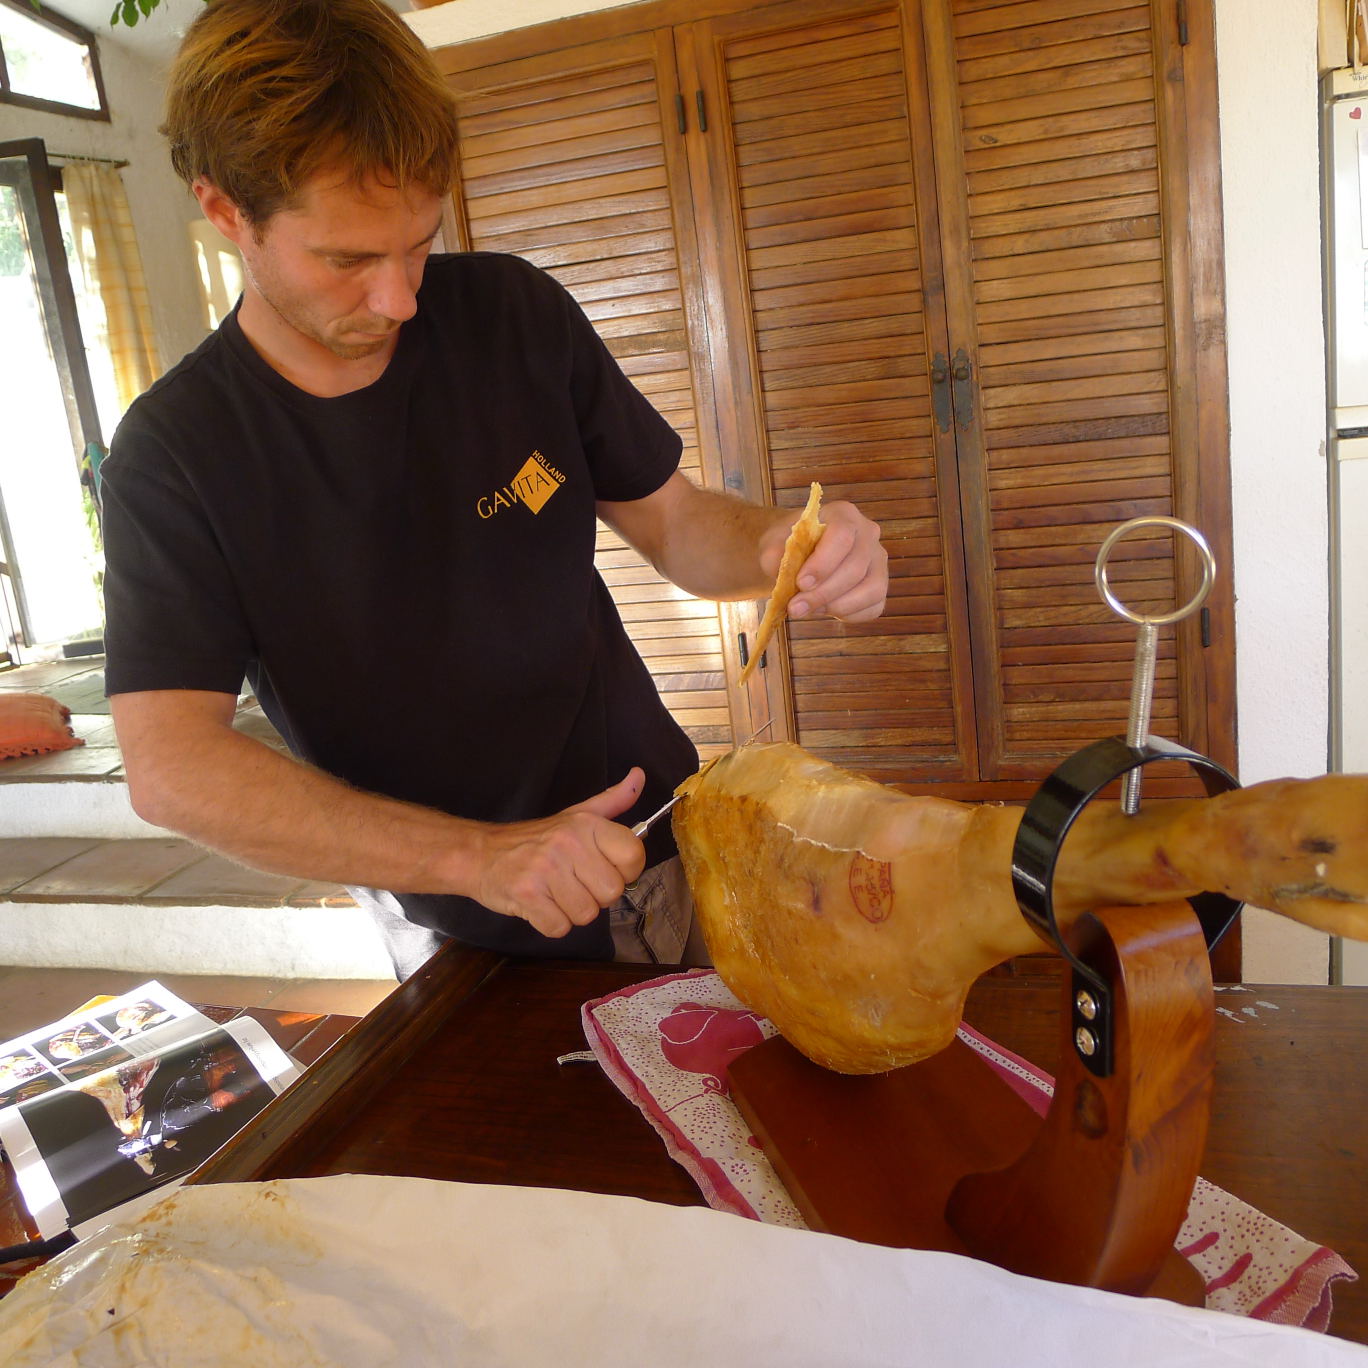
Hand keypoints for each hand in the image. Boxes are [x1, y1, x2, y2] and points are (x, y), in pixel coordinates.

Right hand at [471, 769, 646, 937]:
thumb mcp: (576, 814)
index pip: (633, 855)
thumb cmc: (534, 840)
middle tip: (574, 883)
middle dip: (595, 896)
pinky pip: (560, 927)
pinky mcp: (526, 896)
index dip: (625, 871)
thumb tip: (639, 777)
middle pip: (612, 892)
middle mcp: (568, 843)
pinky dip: (551, 923)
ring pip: (586, 914)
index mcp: (586, 824)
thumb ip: (613, 800)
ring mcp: (545, 870)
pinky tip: (541, 904)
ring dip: (572, 911)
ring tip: (555, 893)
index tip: (607, 868)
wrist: (481, 854)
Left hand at [761, 499, 887, 622]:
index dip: (823, 563)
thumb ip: (774, 553)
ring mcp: (878, 561)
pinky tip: (826, 611)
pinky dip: (849, 615)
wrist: (798, 556)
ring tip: (810, 609)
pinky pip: (875, 606)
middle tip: (796, 607)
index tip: (801, 583)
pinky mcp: (880, 586)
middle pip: (856, 567)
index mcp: (844, 514)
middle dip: (824, 593)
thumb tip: (778, 567)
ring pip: (872, 588)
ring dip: (838, 606)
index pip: (843, 535)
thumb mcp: (773, 544)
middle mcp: (868, 534)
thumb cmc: (789, 546)